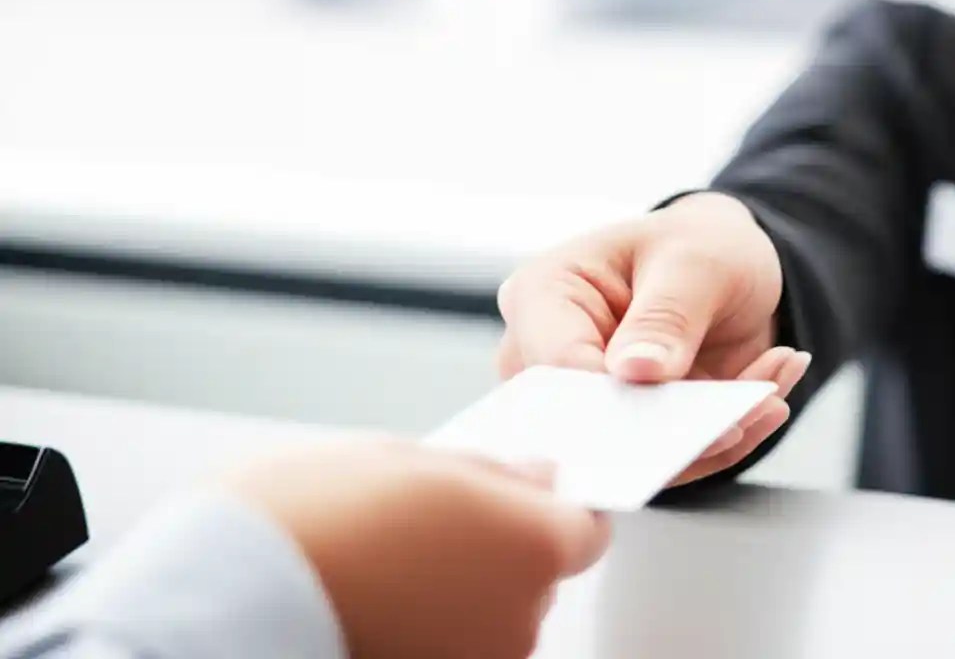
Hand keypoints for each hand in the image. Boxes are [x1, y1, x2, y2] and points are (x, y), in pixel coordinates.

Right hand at [227, 440, 609, 658]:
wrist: (225, 597)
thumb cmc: (308, 518)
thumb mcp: (407, 459)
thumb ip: (490, 473)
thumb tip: (537, 478)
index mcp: (532, 543)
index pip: (585, 530)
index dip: (553, 510)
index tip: (521, 498)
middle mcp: (521, 616)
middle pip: (536, 577)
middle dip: (498, 549)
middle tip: (427, 525)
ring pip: (492, 619)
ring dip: (461, 594)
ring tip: (387, 567)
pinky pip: (454, 648)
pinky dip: (432, 630)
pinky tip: (379, 604)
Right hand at [497, 193, 811, 484]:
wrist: (732, 266)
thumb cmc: (700, 246)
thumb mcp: (695, 261)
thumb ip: (666, 315)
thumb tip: (636, 372)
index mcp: (544, 296)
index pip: (557, 365)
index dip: (612, 398)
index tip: (681, 409)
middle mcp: (552, 358)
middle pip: (591, 423)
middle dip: (673, 430)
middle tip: (743, 416)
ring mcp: (595, 401)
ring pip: (641, 453)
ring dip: (714, 437)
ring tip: (771, 398)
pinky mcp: (638, 430)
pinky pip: (678, 458)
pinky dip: (732, 434)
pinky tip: (771, 398)